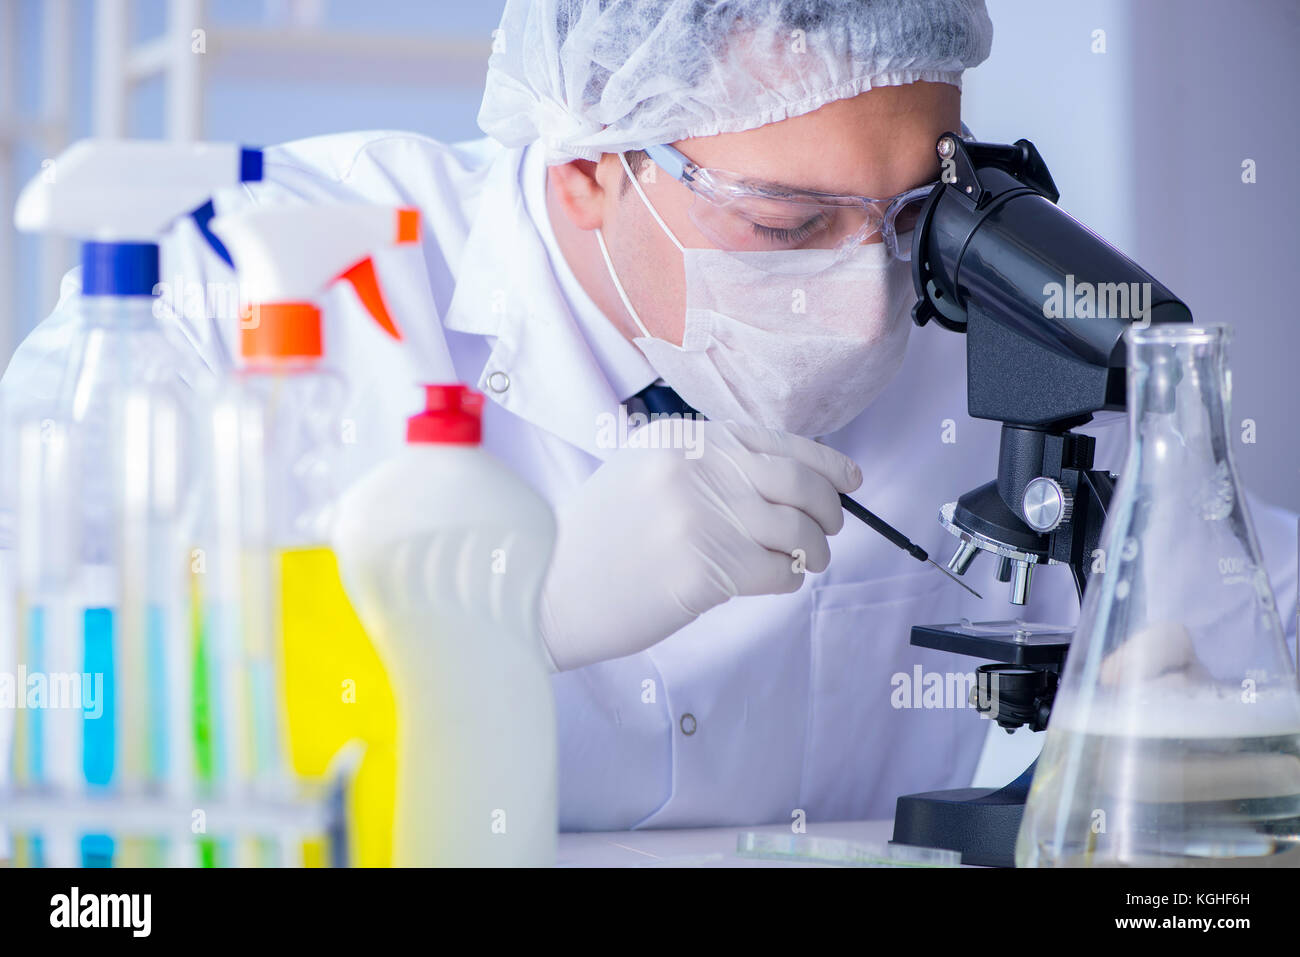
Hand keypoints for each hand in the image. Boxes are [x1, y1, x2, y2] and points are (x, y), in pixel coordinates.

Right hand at [539, 418, 861, 670]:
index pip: (775, 441)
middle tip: (830, 528)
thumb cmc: (598, 539)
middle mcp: (695, 469)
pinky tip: (773, 581)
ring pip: (796, 530)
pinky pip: (777, 572)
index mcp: (681, 439)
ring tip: (803, 561)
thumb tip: (788, 481)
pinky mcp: (705, 569)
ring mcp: (701, 518)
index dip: (824, 462)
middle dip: (828, 507)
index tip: (850, 479)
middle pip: (796, 481)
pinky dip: (788, 579)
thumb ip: (707, 467)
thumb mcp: (643, 473)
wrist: (548, 587)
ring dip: (813, 550)